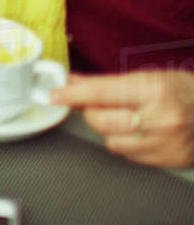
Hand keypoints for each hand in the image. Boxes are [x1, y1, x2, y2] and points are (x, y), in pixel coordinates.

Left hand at [51, 70, 193, 166]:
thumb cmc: (189, 91)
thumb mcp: (153, 76)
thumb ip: (110, 82)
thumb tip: (74, 81)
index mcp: (155, 90)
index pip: (101, 93)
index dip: (73, 94)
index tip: (55, 95)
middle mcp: (160, 118)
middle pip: (101, 120)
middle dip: (91, 111)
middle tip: (96, 103)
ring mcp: (166, 142)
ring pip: (111, 140)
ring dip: (108, 128)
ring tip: (124, 116)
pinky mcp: (169, 159)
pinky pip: (129, 154)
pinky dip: (125, 142)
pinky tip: (138, 131)